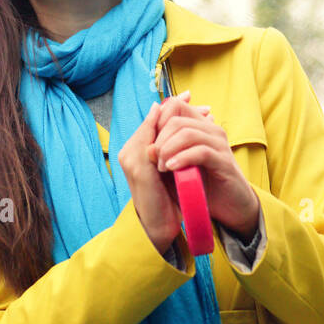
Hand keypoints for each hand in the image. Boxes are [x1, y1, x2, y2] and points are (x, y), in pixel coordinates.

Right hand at [118, 101, 182, 254]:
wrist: (158, 227)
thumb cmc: (165, 199)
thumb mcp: (168, 168)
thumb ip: (170, 149)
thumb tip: (184, 128)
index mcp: (135, 152)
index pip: (151, 121)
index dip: (169, 108)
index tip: (188, 98)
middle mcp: (128, 151)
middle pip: (152, 119)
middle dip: (174, 107)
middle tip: (192, 97)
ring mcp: (131, 158)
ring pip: (153, 125)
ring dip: (174, 113)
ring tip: (194, 105)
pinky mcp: (140, 167)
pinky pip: (155, 140)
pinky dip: (171, 129)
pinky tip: (186, 120)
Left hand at [148, 93, 259, 237]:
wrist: (229, 208)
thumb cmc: (201, 186)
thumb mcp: (176, 169)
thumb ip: (163, 156)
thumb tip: (148, 146)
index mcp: (199, 127)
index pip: (174, 106)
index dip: (157, 122)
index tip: (150, 144)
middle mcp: (211, 130)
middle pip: (177, 119)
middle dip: (160, 139)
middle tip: (155, 160)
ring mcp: (219, 144)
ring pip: (187, 132)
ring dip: (168, 149)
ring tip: (162, 167)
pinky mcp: (224, 161)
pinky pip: (200, 151)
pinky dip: (182, 158)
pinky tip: (172, 168)